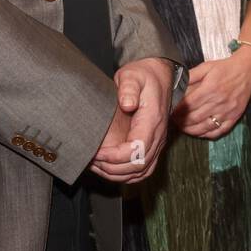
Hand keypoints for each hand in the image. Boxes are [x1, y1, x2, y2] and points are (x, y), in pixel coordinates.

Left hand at [90, 57, 172, 183]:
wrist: (159, 76)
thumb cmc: (144, 76)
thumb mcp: (133, 75)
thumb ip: (129, 88)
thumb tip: (127, 104)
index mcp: (153, 121)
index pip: (137, 150)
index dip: (115, 157)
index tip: (97, 152)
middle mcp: (158, 136)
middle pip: (138, 166)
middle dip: (112, 168)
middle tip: (91, 160)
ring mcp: (157, 143)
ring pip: (141, 172)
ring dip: (117, 174)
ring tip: (97, 165)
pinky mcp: (153, 146)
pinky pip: (143, 169)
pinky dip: (126, 174)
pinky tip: (109, 168)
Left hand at [173, 47, 250, 139]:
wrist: (247, 70)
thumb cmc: (225, 68)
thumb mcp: (206, 67)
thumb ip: (191, 76)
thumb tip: (177, 84)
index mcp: (210, 88)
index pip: (188, 104)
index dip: (177, 109)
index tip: (170, 110)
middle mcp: (218, 101)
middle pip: (194, 117)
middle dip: (181, 121)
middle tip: (173, 120)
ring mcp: (227, 111)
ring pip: (205, 127)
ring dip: (191, 130)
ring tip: (182, 127)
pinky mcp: (234, 117)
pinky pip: (219, 131)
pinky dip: (207, 134)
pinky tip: (198, 132)